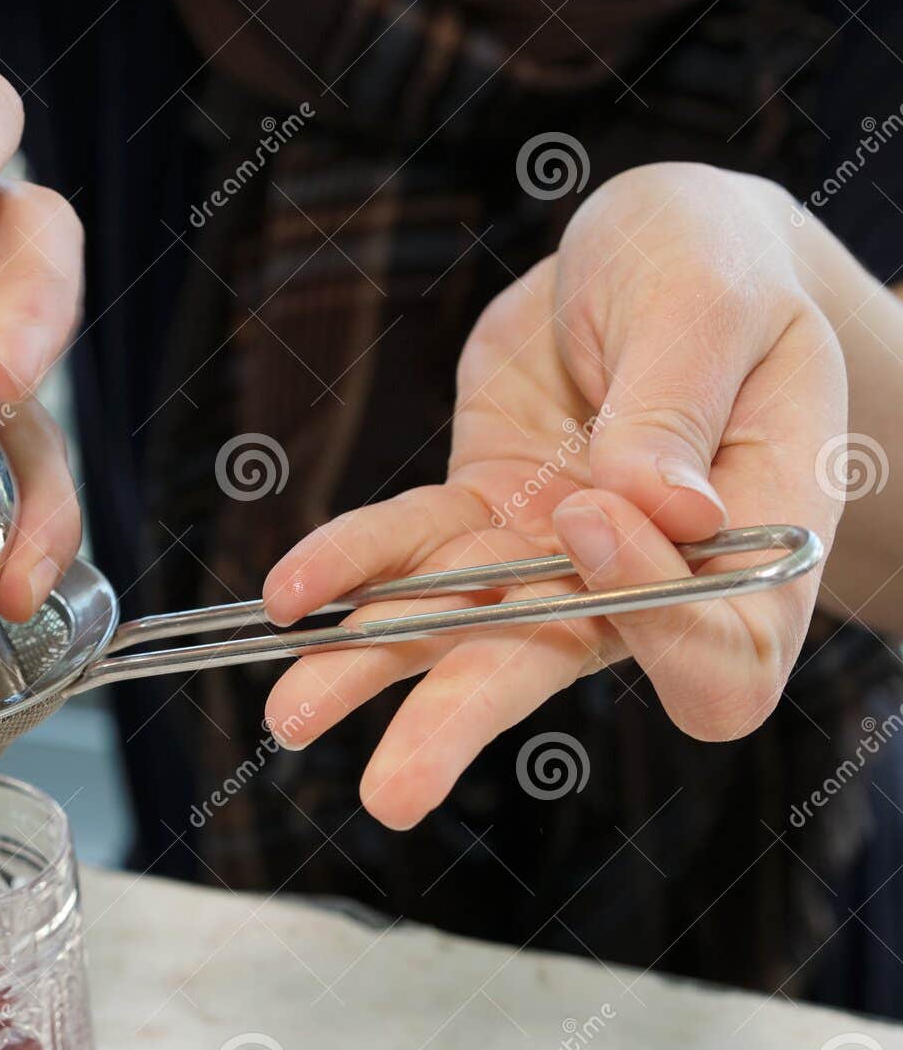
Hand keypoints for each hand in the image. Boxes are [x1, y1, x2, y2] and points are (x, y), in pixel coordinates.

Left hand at [263, 163, 842, 828]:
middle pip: (561, 664)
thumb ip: (683, 402)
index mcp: (758, 536)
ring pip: (460, 624)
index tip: (591, 513)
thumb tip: (657, 512)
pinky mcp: (484, 517)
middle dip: (464, 719)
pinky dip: (350, 564)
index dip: (656, 612)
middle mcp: (649, 573)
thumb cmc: (715, 267)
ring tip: (290, 713)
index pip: (722, 640)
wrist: (651, 257)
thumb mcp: (715, 297)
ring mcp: (555, 555)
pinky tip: (292, 591)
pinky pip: (412, 546)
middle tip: (389, 792)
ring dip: (371, 667)